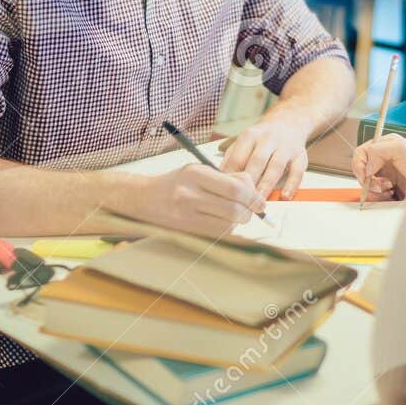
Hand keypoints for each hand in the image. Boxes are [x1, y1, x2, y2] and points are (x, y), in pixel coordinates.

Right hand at [105, 164, 261, 236]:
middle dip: (249, 212)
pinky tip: (224, 223)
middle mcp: (190, 194)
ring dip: (239, 223)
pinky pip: (217, 234)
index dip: (254, 196)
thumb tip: (253, 189)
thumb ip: (226, 177)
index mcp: (196, 174)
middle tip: (252, 211)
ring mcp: (187, 214)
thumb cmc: (176, 182)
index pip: (235, 187)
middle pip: (234, 209)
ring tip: (237, 216)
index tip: (261, 202)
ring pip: (228, 225)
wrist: (144, 198)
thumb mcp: (199, 170)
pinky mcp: (186, 229)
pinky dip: (227, 230)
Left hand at [221, 111, 308, 197]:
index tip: (227, 193)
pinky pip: (298, 171)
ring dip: (267, 184)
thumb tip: (219, 181)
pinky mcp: (300, 155)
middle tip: (242, 201)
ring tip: (260, 200)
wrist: (289, 122)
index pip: (238, 158)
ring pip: (276, 166)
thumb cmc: (261, 138)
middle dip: (250, 182)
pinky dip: (292, 185)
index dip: (232, 177)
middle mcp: (268, 139)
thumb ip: (231, 159)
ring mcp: (285, 147)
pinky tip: (285, 196)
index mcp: (250, 136)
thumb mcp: (243, 142)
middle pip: (257, 161)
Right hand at [351, 134, 405, 201]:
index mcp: (383, 146)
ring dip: (375, 190)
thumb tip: (366, 166)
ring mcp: (384, 174)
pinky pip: (374, 196)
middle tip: (380, 185)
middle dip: (368, 180)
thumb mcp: (399, 148)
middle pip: (361, 171)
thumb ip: (378, 150)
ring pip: (366, 185)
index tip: (366, 176)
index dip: (360, 165)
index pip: (360, 154)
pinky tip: (391, 194)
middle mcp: (382, 160)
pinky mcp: (387, 188)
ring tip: (389, 189)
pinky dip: (380, 197)